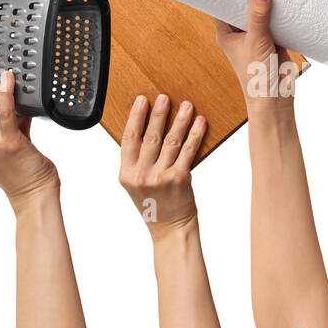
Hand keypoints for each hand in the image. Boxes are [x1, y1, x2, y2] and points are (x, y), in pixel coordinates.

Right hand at [118, 94, 206, 235]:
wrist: (170, 230)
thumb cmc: (155, 206)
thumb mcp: (136, 185)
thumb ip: (137, 161)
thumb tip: (146, 129)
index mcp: (127, 174)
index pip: (129, 138)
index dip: (136, 117)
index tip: (141, 100)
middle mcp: (141, 174)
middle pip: (150, 136)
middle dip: (158, 113)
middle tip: (164, 97)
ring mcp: (160, 177)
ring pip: (171, 141)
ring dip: (180, 120)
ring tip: (186, 105)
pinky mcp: (179, 179)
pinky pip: (188, 151)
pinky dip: (195, 134)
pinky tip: (200, 122)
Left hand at [213, 0, 297, 113]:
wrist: (276, 99)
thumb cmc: (256, 78)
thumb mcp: (256, 43)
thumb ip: (258, 17)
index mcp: (226, 33)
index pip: (220, 4)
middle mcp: (240, 33)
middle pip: (242, 5)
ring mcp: (257, 35)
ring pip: (260, 11)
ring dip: (266, 1)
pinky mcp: (274, 38)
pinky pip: (276, 20)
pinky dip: (280, 11)